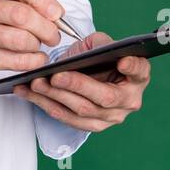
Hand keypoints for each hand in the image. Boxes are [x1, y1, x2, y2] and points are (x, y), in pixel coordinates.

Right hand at [0, 0, 63, 101]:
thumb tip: (51, 3)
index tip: (55, 11)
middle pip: (20, 13)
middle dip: (45, 26)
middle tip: (53, 33)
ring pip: (18, 37)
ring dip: (38, 44)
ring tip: (40, 45)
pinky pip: (12, 59)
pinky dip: (32, 60)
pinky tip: (35, 58)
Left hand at [11, 31, 150, 131]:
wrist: (90, 72)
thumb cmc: (98, 56)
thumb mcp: (100, 44)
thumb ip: (99, 44)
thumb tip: (92, 51)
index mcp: (138, 76)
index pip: (139, 71)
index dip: (133, 67)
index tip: (122, 61)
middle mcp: (129, 100)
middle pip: (104, 97)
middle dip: (77, 85)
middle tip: (56, 75)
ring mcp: (111, 117)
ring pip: (82, 110)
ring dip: (55, 97)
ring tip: (36, 83)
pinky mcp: (92, 126)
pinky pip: (67, 118)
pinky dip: (46, 104)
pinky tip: (29, 92)